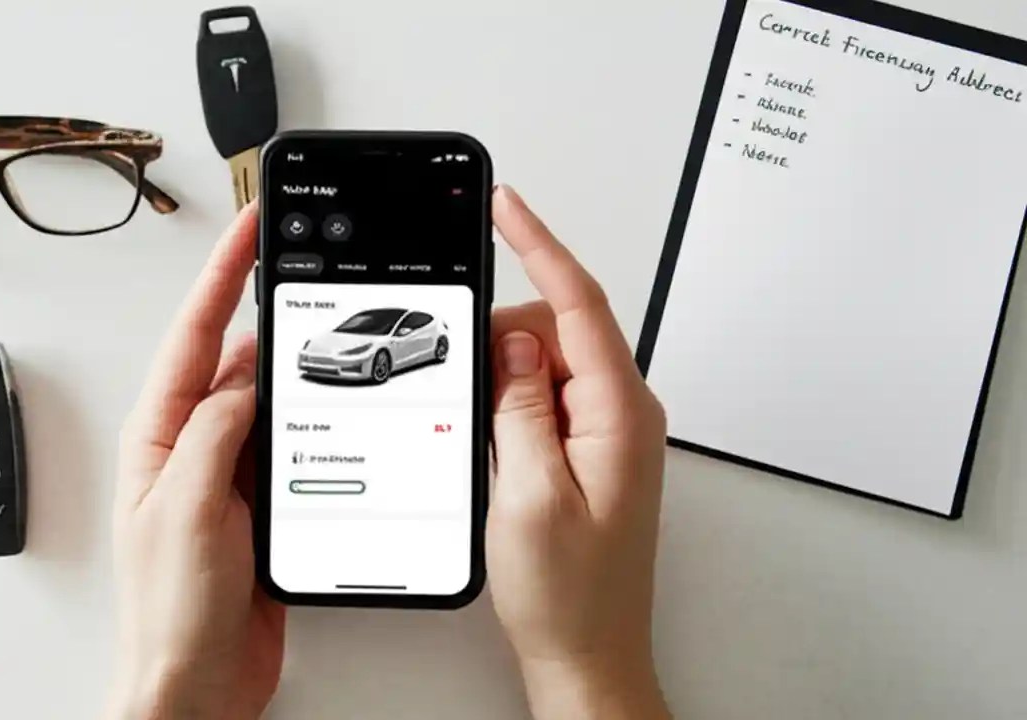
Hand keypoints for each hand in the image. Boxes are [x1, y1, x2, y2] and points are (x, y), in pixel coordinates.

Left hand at [106, 202, 284, 719]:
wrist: (198, 681)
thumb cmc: (170, 609)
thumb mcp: (185, 505)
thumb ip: (214, 434)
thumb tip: (242, 379)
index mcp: (160, 435)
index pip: (193, 336)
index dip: (223, 277)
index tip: (250, 229)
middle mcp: (193, 446)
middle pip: (235, 356)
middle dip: (265, 304)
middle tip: (298, 257)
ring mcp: (230, 473)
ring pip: (272, 398)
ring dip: (297, 366)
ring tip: (327, 326)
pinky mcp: (263, 502)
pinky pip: (296, 443)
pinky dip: (317, 420)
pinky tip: (337, 408)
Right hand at [487, 186, 671, 718]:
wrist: (588, 654)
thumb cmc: (570, 594)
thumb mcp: (526, 495)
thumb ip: (520, 408)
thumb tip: (514, 346)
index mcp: (619, 414)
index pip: (580, 304)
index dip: (540, 245)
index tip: (506, 206)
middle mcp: (621, 413)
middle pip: (555, 332)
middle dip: (502, 345)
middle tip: (469, 397)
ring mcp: (606, 431)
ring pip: (543, 367)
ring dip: (504, 387)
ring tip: (489, 451)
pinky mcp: (586, 449)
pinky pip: (543, 402)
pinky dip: (510, 410)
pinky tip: (495, 452)